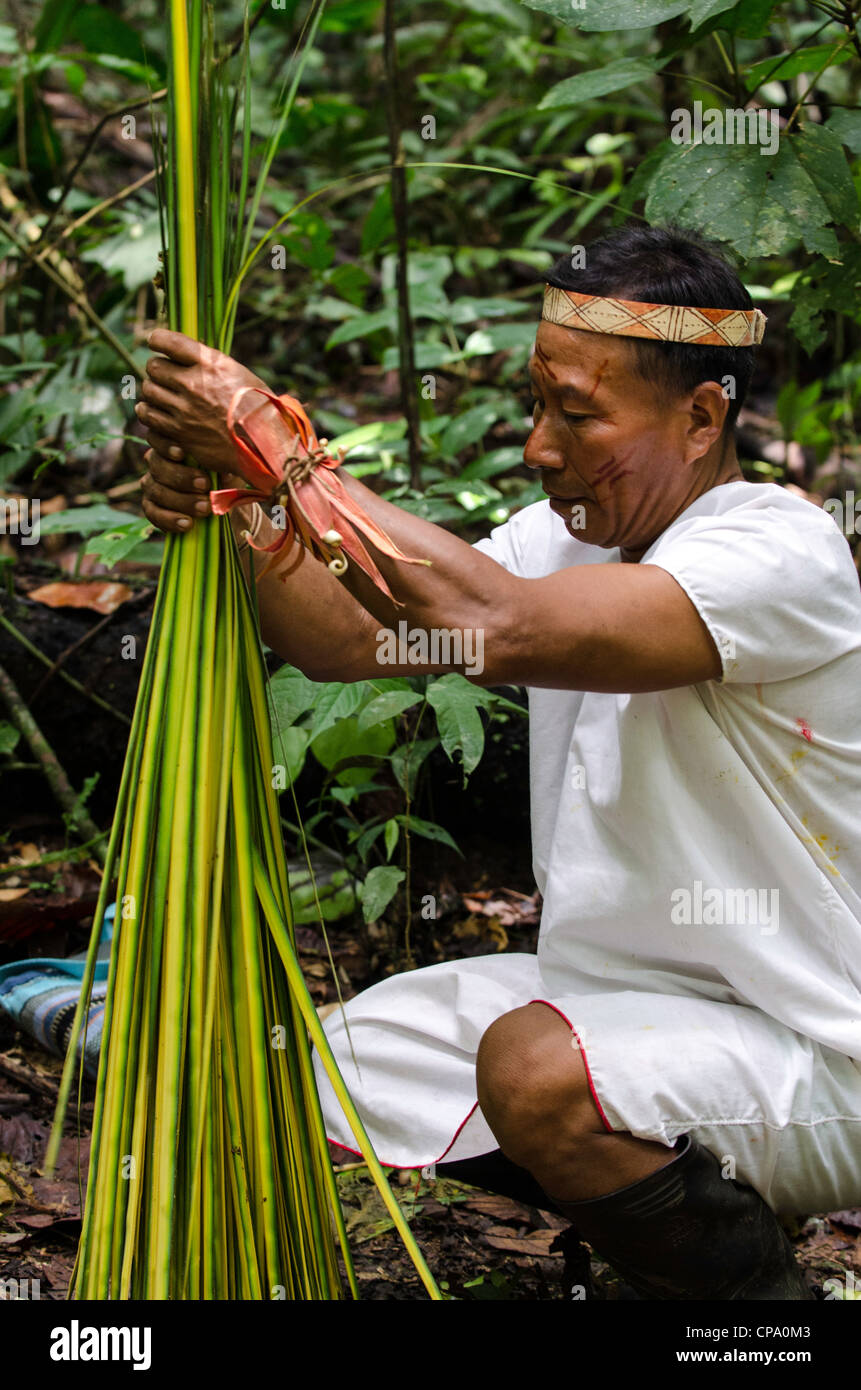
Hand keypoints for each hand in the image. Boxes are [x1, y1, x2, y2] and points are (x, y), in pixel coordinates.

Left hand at [136, 328, 270, 474]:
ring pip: (149, 391)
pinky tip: (156, 412)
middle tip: (164, 376)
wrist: (265, 446)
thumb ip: (213, 366)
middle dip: (157, 370)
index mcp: (211, 364)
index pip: (168, 341)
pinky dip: (149, 412)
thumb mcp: (241, 375)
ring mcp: (184, 409)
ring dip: (153, 392)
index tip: (155, 342)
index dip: (157, 339)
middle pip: (154, 367)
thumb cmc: (260, 409)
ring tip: (161, 395)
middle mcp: (194, 383)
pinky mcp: (179, 432)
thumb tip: (193, 361)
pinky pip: (149, 416)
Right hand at [140, 445, 246, 534]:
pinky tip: (187, 524)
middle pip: (157, 466)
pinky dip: (169, 520)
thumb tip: (222, 468)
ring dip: (181, 501)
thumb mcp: (228, 470)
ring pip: (156, 490)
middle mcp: (157, 463)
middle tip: (205, 486)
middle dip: (182, 477)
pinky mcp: (152, 508)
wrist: (228, 512)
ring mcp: (152, 485)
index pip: (158, 438)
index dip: (165, 445)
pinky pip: (153, 513)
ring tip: (205, 508)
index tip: (181, 454)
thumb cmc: (226, 482)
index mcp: (173, 446)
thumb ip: (220, 464)